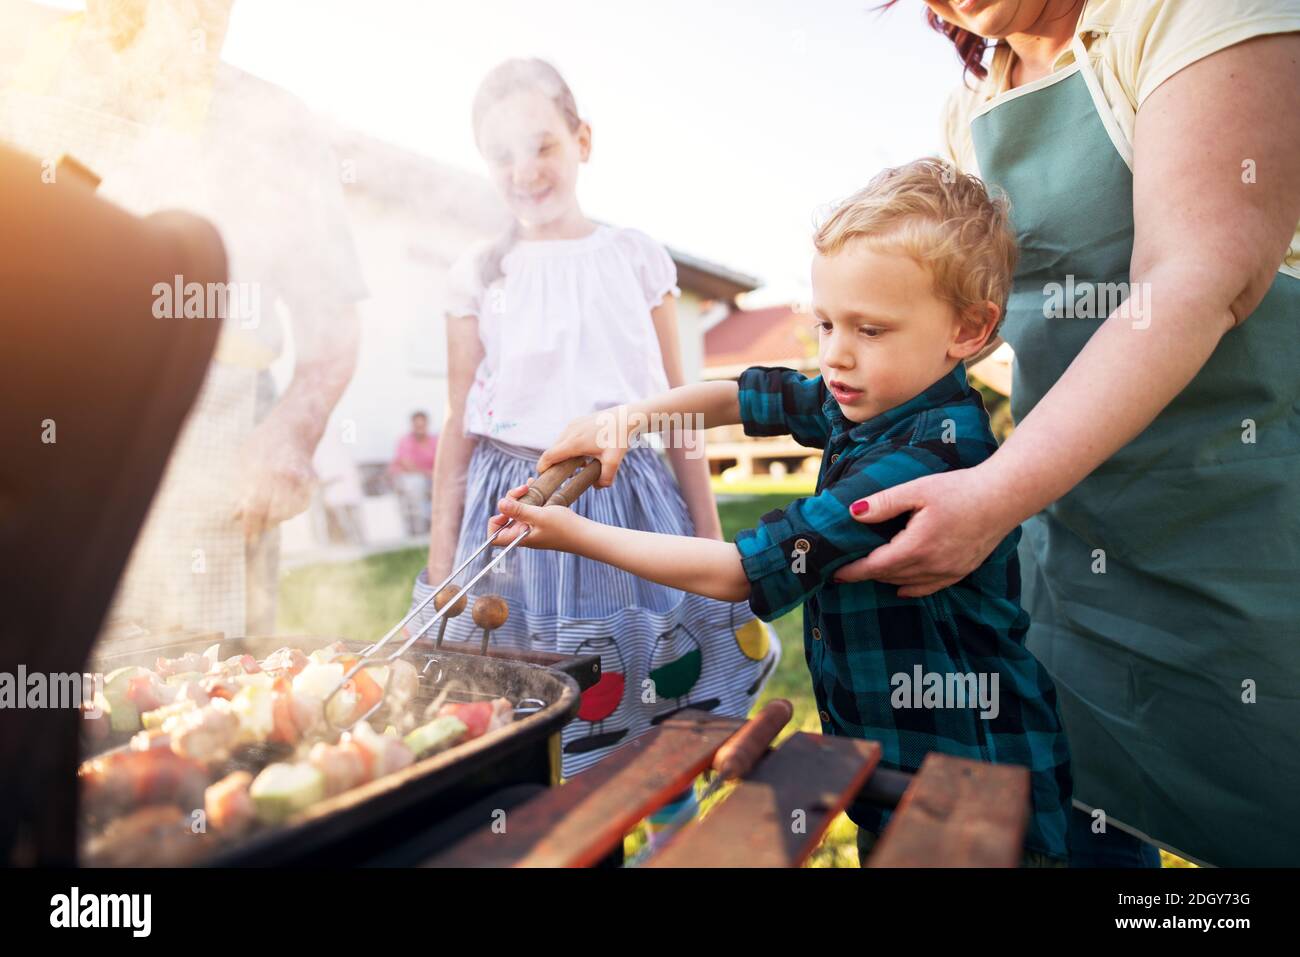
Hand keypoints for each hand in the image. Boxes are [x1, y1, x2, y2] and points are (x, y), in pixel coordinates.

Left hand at [233, 418, 316, 539]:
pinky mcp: (312, 482)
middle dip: (263, 524)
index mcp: (262, 472)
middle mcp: (283, 477)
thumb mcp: (245, 461)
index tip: (247, 536)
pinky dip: (290, 509)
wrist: (294, 426)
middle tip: (256, 531)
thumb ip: (241, 488)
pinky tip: (282, 506)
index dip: (250, 526)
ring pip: (288, 513)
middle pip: (273, 515)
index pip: (255, 509)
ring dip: (276, 517)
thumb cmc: (263, 444)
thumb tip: (236, 516)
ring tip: (268, 514)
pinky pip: (300, 505)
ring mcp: (300, 480)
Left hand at [488, 481, 580, 550]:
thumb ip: (519, 510)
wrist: (584, 534)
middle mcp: (522, 534)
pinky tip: (532, 487)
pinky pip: (527, 508)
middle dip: (510, 501)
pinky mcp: (539, 522)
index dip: (494, 522)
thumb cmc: (565, 528)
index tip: (505, 510)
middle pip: (504, 518)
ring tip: (528, 486)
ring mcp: (530, 528)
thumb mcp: (540, 515)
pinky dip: (528, 498)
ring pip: (516, 511)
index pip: (493, 537)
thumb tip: (500, 503)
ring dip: (519, 497)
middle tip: (522, 490)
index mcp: (519, 538)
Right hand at [536, 407, 632, 487]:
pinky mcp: (578, 421)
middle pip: (553, 450)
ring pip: (559, 443)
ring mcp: (573, 424)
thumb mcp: (614, 462)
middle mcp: (570, 431)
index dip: (543, 468)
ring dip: (563, 455)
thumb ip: (605, 479)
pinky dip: (569, 447)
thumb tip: (597, 487)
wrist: (628, 417)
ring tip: (578, 466)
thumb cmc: (620, 438)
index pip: (549, 456)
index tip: (543, 478)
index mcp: (574, 442)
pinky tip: (584, 454)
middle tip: (563, 477)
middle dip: (554, 464)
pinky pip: (566, 436)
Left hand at [831, 465, 1015, 597]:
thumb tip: (853, 513)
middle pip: (889, 576)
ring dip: (886, 579)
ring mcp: (948, 572)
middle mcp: (931, 566)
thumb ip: (884, 503)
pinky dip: (911, 587)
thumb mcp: (917, 490)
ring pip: (907, 584)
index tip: (834, 573)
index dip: (852, 572)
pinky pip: (929, 588)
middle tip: (847, 569)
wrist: (1002, 497)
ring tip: (869, 572)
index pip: (875, 567)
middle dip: (866, 574)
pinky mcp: (960, 572)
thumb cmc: (959, 489)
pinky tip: (901, 585)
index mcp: (917, 547)